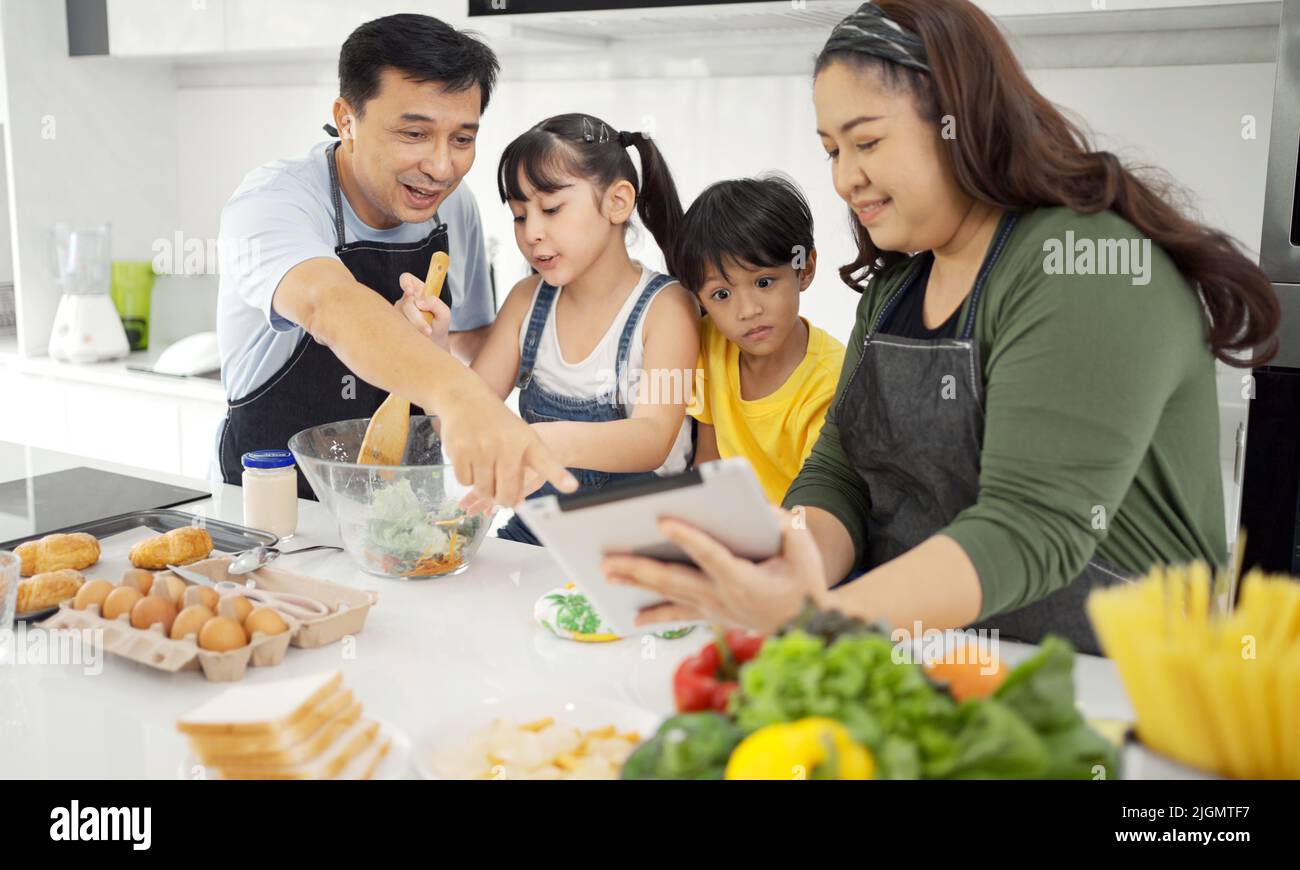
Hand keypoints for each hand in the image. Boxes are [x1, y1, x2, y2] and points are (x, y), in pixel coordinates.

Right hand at [397, 271, 451, 350]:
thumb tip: (419, 302)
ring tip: (426, 333)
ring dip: (414, 326)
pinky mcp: (394, 322)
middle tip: (428, 330)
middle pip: (406, 302)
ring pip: (400, 315)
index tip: (411, 292)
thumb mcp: (444, 313)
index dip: (406, 283)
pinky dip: (408, 331)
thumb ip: (436, 303)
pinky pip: (396, 325)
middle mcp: (406, 299)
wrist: (433, 343)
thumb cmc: (439, 325)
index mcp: (419, 292)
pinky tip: (417, 335)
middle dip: (416, 317)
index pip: (406, 279)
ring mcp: (398, 311)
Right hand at [438, 382, 578, 506]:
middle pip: (507, 493)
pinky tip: (470, 459)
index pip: (546, 462)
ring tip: (485, 468)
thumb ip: (523, 469)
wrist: (465, 398)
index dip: (559, 476)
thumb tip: (515, 502)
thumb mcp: (520, 437)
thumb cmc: (498, 425)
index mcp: (527, 441)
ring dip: (483, 489)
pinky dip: (467, 478)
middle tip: (502, 496)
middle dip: (504, 500)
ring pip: (484, 490)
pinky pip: (465, 482)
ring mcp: (482, 447)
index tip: (572, 486)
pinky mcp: (460, 450)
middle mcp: (506, 444)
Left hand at [601, 508, 829, 633]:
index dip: (687, 538)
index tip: (662, 521)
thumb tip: (755, 506)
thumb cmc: (805, 580)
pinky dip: (654, 615)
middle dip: (637, 568)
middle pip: (673, 580)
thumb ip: (782, 523)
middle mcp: (722, 598)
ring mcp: (713, 610)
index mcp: (744, 581)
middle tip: (607, 559)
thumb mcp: (802, 547)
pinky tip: (631, 618)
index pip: (710, 555)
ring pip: (668, 596)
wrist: (808, 623)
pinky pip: (677, 616)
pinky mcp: (711, 615)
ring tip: (606, 574)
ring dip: (635, 584)